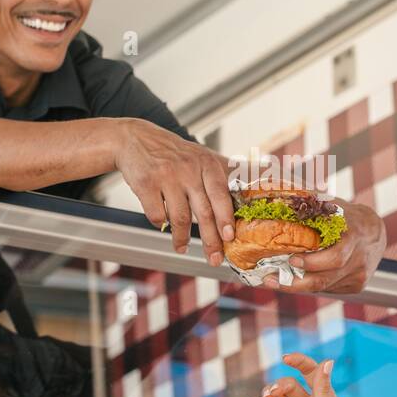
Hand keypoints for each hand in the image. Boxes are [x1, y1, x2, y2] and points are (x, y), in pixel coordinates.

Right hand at [113, 119, 235, 265]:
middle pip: (203, 211)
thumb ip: (225, 174)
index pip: (220, 193)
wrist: (135, 139)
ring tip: (182, 247)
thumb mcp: (202, 157)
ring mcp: (166, 176)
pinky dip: (161, 224)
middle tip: (214, 257)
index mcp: (206, 163)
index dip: (225, 216)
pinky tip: (163, 226)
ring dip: (182, 238)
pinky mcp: (146, 184)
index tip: (229, 236)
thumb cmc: (175, 154)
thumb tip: (261, 183)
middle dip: (210, 239)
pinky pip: (157, 215)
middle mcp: (188, 168)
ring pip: (180, 218)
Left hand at [262, 198, 385, 293]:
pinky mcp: (356, 286)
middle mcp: (359, 260)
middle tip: (271, 279)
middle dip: (295, 282)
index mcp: (354, 237)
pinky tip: (298, 280)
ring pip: (324, 287)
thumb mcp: (332, 207)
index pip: (335, 257)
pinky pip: (329, 289)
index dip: (312, 262)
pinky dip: (312, 286)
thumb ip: (310, 205)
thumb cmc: (347, 216)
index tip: (291, 259)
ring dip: (298, 286)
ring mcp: (359, 275)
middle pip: (325, 278)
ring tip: (275, 281)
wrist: (375, 231)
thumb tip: (280, 199)